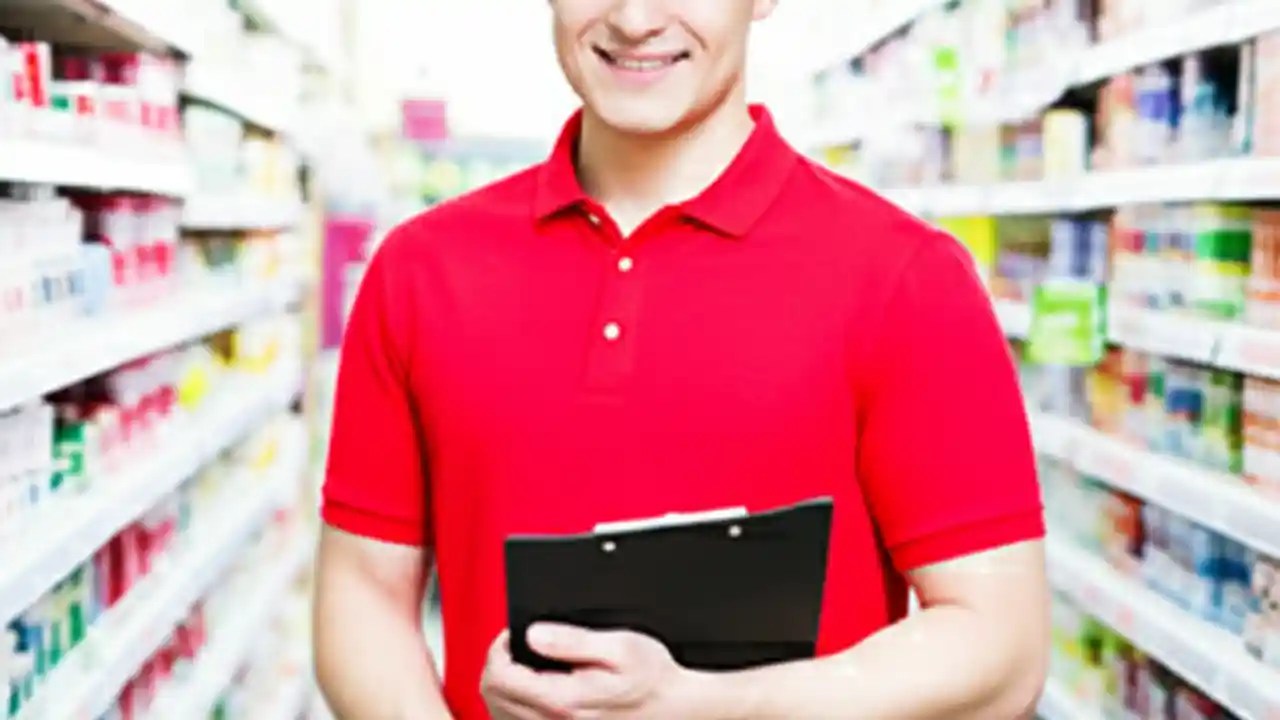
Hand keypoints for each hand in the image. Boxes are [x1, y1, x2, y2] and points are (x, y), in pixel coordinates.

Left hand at [480, 624, 711, 719]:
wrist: (676, 708)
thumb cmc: (653, 679)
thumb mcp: (620, 647)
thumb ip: (572, 640)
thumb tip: (533, 635)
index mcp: (564, 701)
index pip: (501, 678)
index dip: (499, 649)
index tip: (513, 635)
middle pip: (494, 698)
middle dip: (497, 665)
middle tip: (515, 646)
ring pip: (501, 715)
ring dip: (502, 686)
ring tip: (522, 665)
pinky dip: (513, 707)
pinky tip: (530, 691)